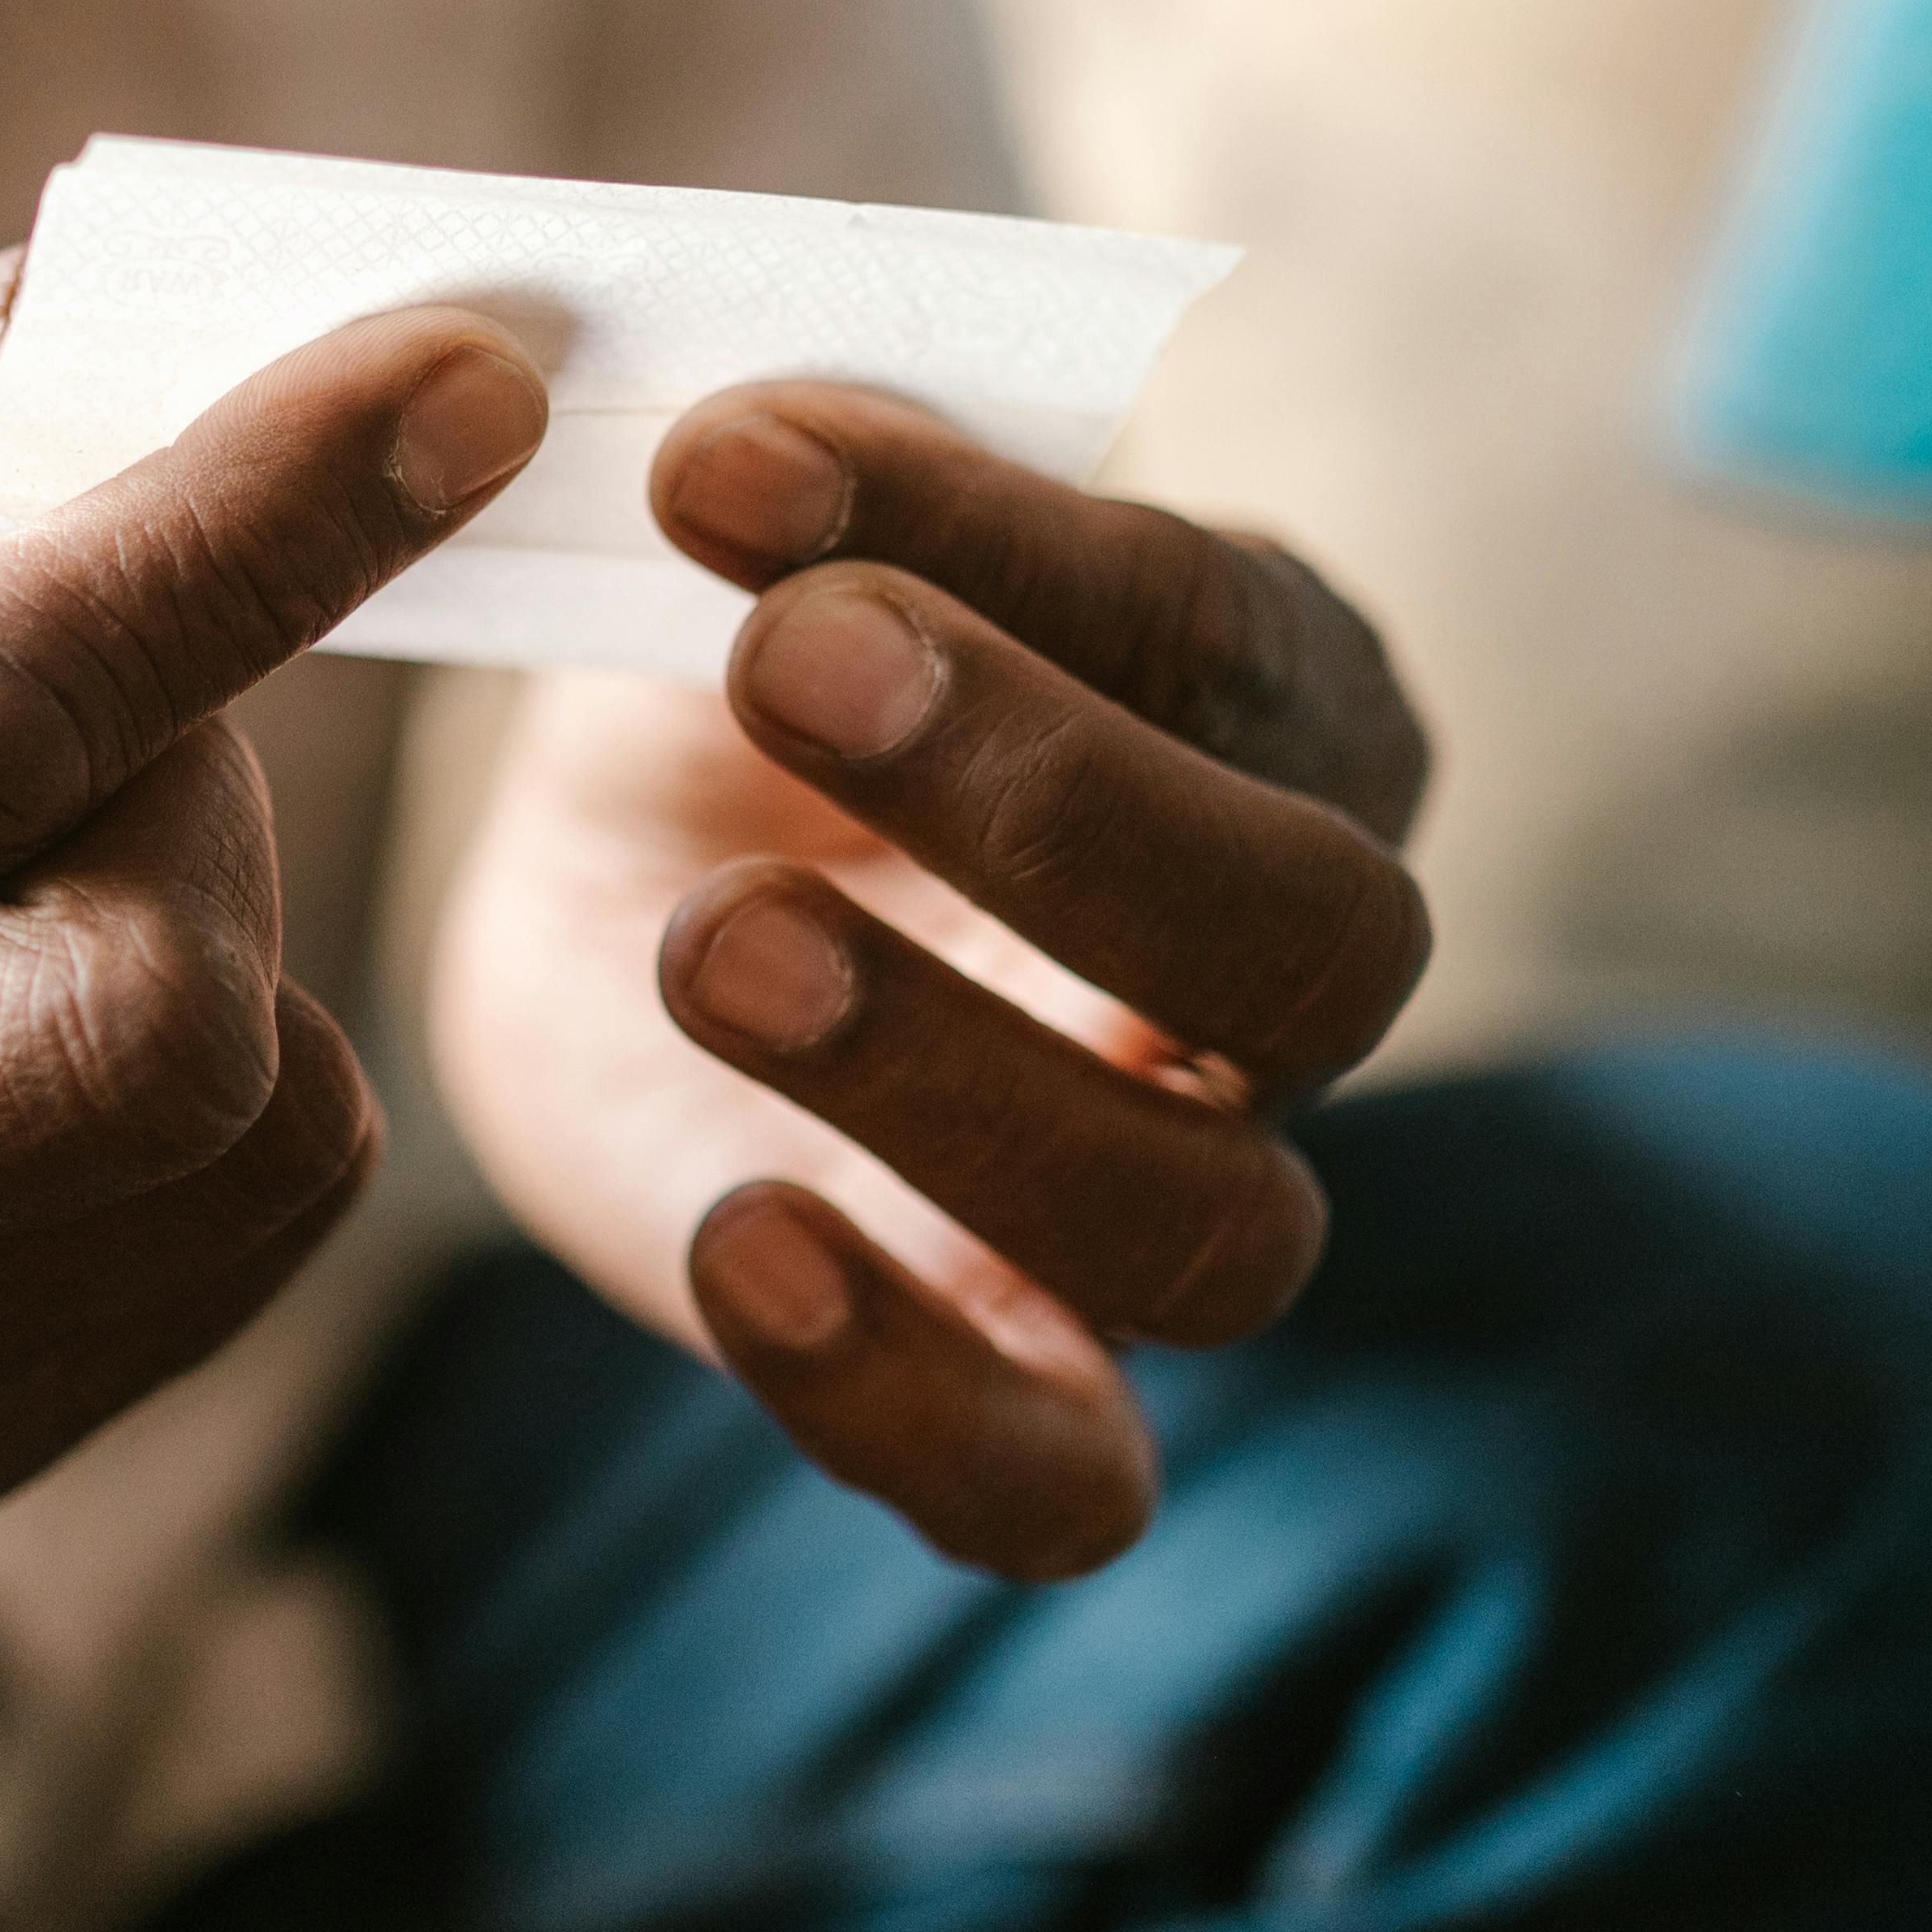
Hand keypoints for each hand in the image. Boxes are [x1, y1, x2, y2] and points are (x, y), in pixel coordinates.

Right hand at [0, 267, 551, 1510]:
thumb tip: (245, 308)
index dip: (246, 534)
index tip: (463, 379)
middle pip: (162, 1000)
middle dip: (188, 783)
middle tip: (71, 697)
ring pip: (252, 1109)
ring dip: (209, 906)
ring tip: (5, 849)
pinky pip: (267, 1204)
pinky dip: (226, 1046)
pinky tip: (26, 981)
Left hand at [434, 387, 1427, 1577]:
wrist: (618, 880)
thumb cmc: (750, 656)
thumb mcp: (758, 536)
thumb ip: (793, 479)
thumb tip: (735, 444)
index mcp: (1276, 708)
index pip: (1221, 630)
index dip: (1002, 545)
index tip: (727, 468)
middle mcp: (1275, 979)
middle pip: (1313, 943)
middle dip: (1060, 803)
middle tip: (788, 667)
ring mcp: (1164, 1201)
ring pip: (1211, 1232)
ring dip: (962, 1082)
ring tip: (716, 942)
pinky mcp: (1006, 1377)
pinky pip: (1055, 1487)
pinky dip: (909, 1392)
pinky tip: (742, 1237)